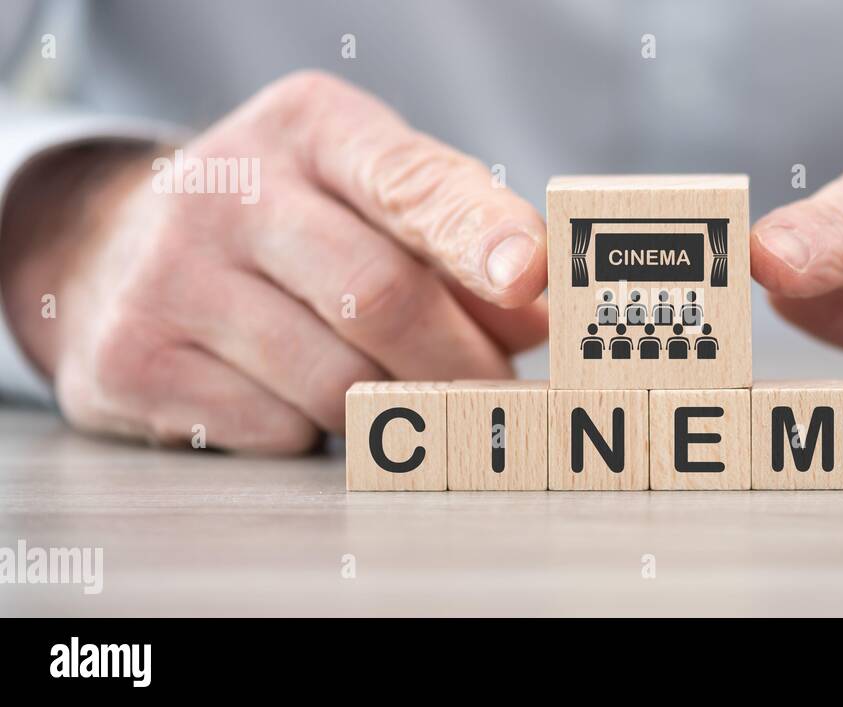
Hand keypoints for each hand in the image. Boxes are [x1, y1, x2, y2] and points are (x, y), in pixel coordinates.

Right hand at [0, 71, 546, 452]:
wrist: (120, 251)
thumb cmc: (290, 227)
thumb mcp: (372, 199)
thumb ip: (459, 244)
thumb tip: (542, 317)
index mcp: (309, 127)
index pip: (409, 180)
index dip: (478, 233)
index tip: (530, 279)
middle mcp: (226, 187)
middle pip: (381, 297)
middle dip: (460, 362)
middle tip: (496, 394)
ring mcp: (167, 275)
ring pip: (335, 384)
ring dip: (389, 404)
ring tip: (385, 383)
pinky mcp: (133, 362)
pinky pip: (278, 432)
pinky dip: (313, 432)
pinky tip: (291, 392)